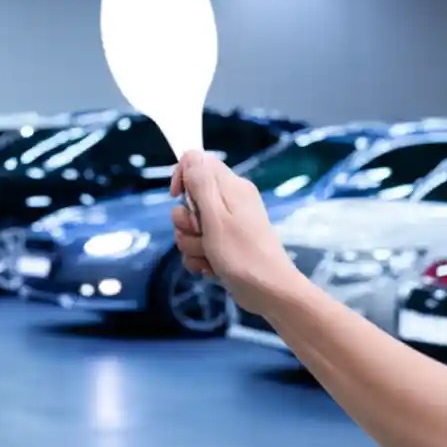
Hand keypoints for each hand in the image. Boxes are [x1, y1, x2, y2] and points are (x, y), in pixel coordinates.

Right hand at [170, 150, 303, 315]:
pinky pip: (199, 245)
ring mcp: (227, 224)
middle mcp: (229, 201)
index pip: (197, 162)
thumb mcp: (216, 217)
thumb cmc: (243, 255)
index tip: (177, 197)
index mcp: (231, 187)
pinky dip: (200, 258)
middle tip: (202, 234)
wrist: (270, 293)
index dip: (182, 177)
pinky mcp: (225, 245)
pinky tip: (211, 268)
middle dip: (186, 222)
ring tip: (210, 256)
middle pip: (189, 199)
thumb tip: (190, 153)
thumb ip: (201, 184)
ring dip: (192, 244)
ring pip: (190, 227)